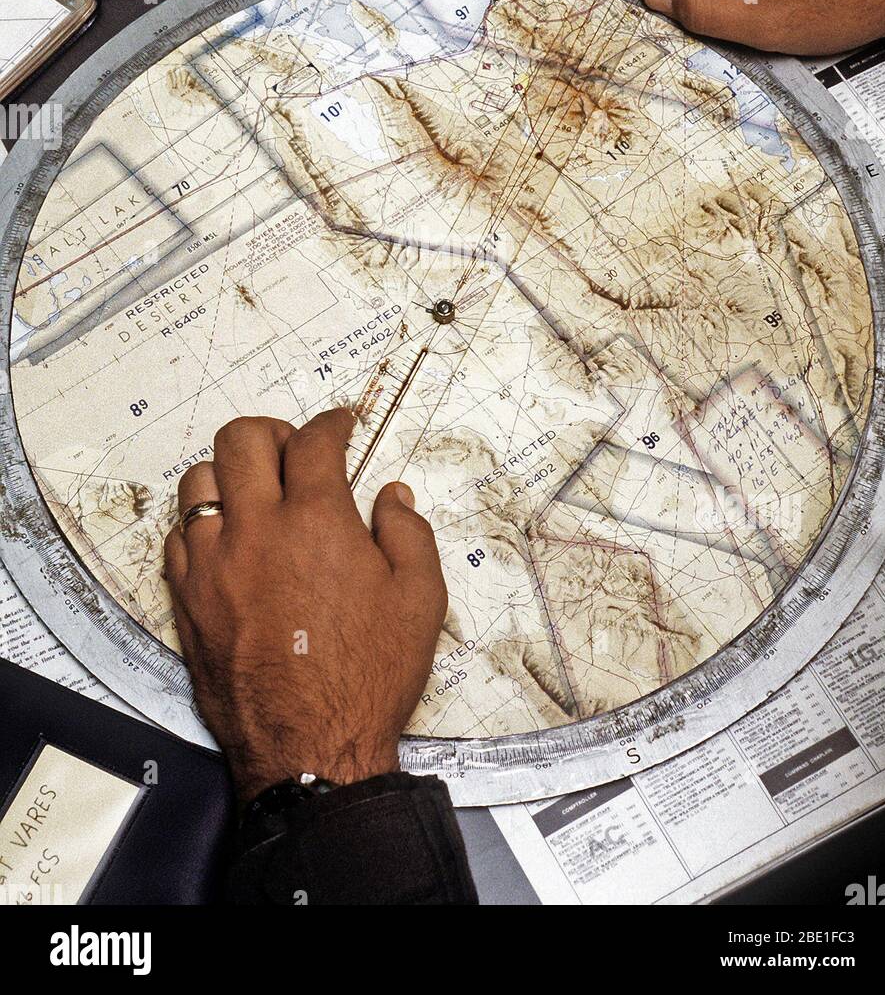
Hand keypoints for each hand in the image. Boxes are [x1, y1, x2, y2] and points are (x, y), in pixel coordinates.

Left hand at [164, 409, 446, 800]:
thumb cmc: (369, 678)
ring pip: (199, 480)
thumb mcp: (420, 600)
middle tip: (294, 450)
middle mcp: (256, 531)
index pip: (314, 440)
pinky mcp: (187, 600)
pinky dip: (202, 525)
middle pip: (242, 439)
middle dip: (273, 431)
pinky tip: (228, 542)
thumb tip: (392, 497)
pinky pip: (178, 536)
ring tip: (256, 493)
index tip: (340, 426)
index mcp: (317, 521)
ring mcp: (212, 565)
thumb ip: (409, 534)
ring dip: (230, 474)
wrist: (310, 749)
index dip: (331, 422)